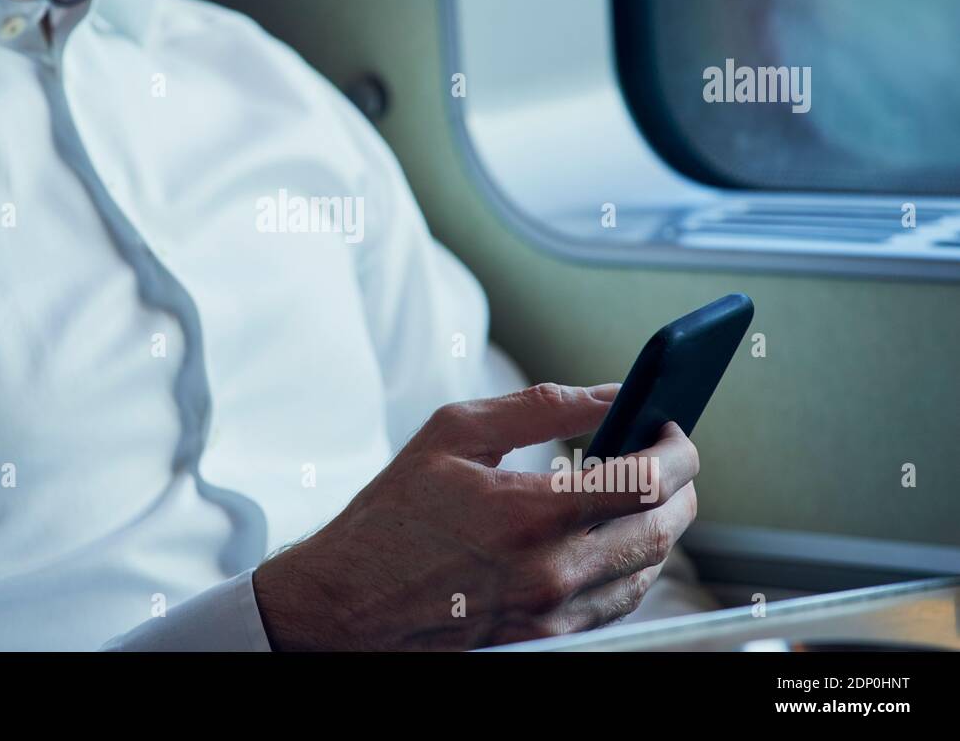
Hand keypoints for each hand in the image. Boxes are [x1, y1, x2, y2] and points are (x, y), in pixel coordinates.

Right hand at [252, 384, 697, 649]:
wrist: (348, 602)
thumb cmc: (394, 512)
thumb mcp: (453, 433)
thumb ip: (539, 407)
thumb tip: (611, 392)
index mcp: (527, 513)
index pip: (646, 481)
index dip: (676, 448)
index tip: (671, 425)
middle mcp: (550, 572)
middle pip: (663, 529)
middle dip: (682, 484)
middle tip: (669, 453)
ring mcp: (552, 614)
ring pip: (649, 569)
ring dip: (662, 524)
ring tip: (643, 489)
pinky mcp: (547, 638)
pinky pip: (621, 603)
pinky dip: (634, 563)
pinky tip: (615, 533)